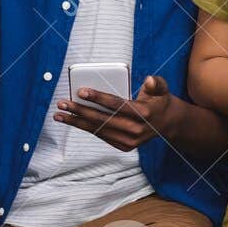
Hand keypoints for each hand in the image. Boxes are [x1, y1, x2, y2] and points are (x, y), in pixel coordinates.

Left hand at [54, 75, 176, 150]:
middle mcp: (136, 130)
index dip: (99, 98)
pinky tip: (72, 120)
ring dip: (77, 122)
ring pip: (98, 130)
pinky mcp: (124, 146)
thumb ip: (157, 83)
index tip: (81, 91)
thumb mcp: (162, 89)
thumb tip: (150, 80)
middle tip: (62, 103)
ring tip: (59, 114)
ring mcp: (129, 141)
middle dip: (80, 111)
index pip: (117, 105)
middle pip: (103, 120)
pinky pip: (101, 135)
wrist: (167, 123)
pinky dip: (85, 128)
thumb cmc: (159, 101)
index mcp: (144, 114)